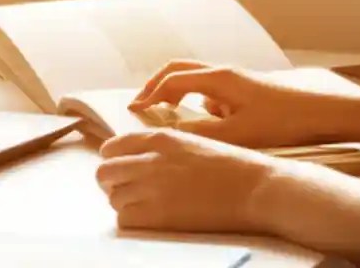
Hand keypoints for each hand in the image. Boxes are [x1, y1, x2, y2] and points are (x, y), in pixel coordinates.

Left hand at [96, 129, 276, 232]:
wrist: (255, 187)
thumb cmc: (233, 166)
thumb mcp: (192, 142)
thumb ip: (162, 149)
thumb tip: (140, 160)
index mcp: (159, 138)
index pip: (113, 147)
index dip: (114, 160)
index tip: (123, 170)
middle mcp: (149, 160)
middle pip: (104, 172)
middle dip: (112, 182)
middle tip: (128, 191)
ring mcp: (151, 187)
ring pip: (113, 197)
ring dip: (125, 203)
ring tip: (147, 206)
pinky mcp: (156, 214)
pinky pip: (124, 219)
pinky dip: (133, 220)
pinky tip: (152, 219)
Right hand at [129, 60, 355, 148]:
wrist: (322, 114)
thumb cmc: (284, 122)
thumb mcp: (238, 134)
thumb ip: (202, 133)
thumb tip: (172, 134)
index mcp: (219, 78)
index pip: (172, 80)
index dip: (150, 95)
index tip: (134, 111)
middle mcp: (225, 73)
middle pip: (180, 69)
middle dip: (156, 84)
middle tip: (140, 102)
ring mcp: (237, 81)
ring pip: (196, 78)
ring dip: (177, 90)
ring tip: (164, 112)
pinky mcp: (247, 91)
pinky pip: (213, 90)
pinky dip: (198, 100)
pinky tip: (205, 122)